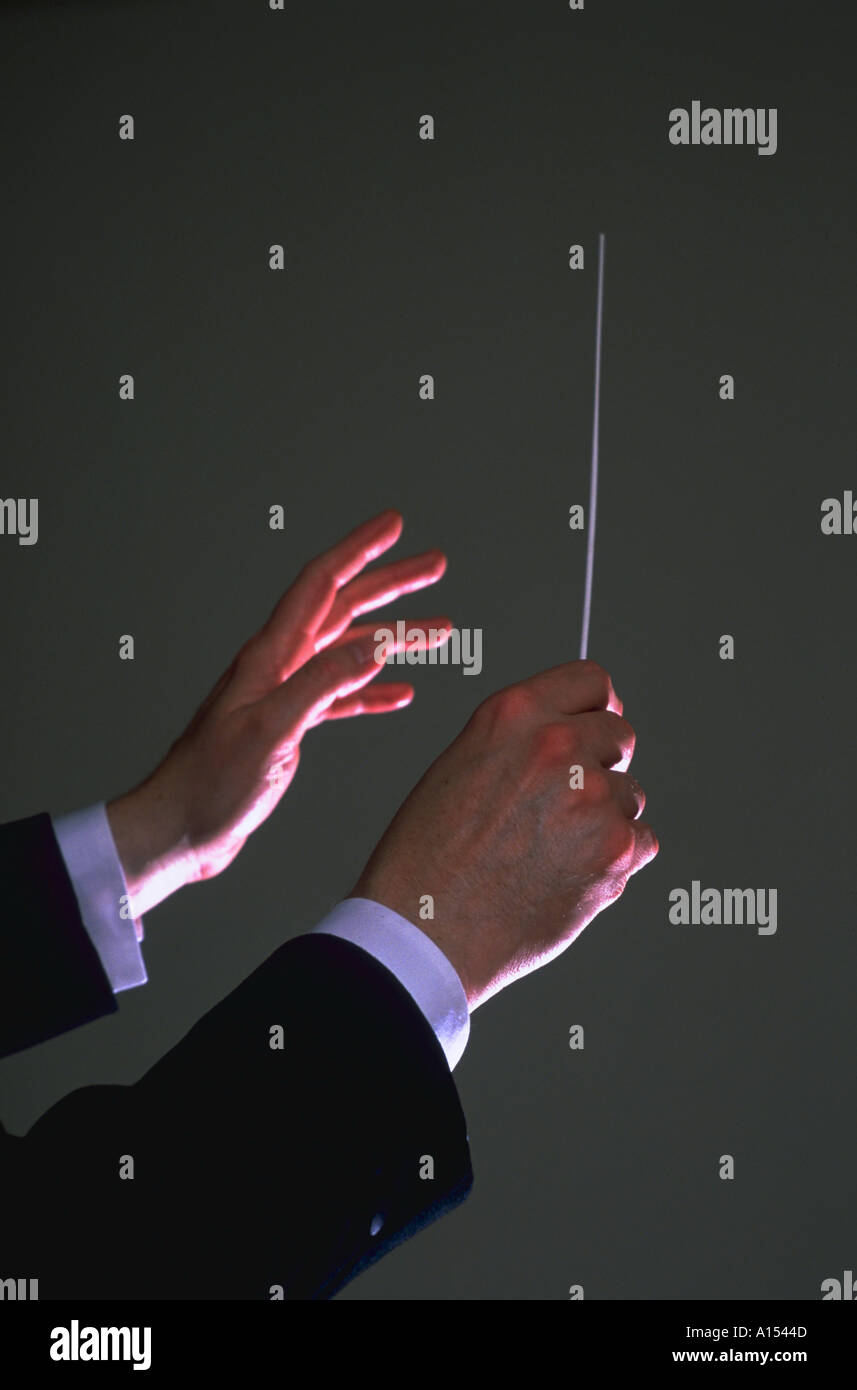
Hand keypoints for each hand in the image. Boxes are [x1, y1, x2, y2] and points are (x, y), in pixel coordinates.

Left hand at [108, 510, 449, 918]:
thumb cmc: (210, 783)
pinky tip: (402, 694)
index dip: (359, 550)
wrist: (178, 827)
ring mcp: (283, 696)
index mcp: (270, 656)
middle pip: (343, 609)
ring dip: (393, 638)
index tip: (394, 525)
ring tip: (439, 631)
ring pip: (348, 652)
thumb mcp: (271, 730)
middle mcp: (278, 665)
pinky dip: (373, 691)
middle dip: (390, 585)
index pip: (321, 585)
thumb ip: (322, 684)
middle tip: (435, 565)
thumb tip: (374, 646)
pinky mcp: (287, 729)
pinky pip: (340, 698)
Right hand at [353, 660, 657, 1008]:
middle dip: (602, 764)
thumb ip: (520, 742)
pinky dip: (614, 860)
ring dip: (604, 818)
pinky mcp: (615, 850)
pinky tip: (566, 877)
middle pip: (619, 734)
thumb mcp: (461, 765)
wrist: (424, 933)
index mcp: (512, 714)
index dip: (597, 707)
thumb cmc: (427, 857)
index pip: (591, 681)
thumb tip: (581, 736)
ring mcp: (591, 797)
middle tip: (564, 807)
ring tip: (549, 853)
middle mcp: (556, 744)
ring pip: (630, 794)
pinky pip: (642, 840)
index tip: (597, 726)